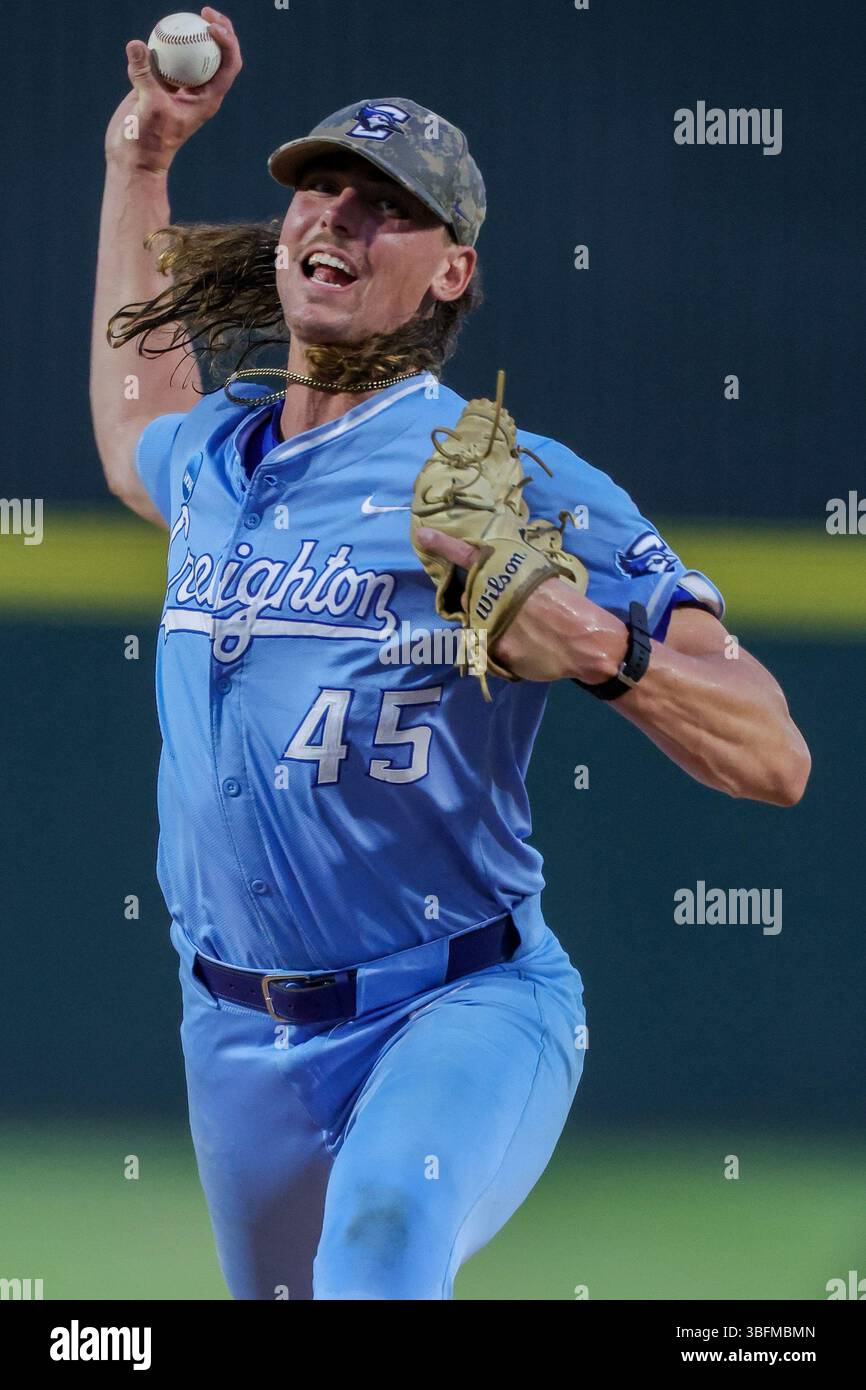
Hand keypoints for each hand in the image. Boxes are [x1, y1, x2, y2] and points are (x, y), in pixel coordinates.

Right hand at [105, 8, 242, 172]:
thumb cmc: (149, 140)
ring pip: (190, 52)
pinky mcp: (159, 84)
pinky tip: (152, 33)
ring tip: (179, 16)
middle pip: (215, 53)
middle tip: (204, 11)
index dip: (228, 41)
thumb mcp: (148, 106)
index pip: (229, 65)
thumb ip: (143, 75)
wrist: (133, 156)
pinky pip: (164, 57)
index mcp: (208, 98)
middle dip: (216, 28)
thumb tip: (136, 44)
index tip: (210, 26)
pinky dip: (159, 44)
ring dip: (188, 33)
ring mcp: (179, 86)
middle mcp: (197, 90)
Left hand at [415, 527, 628, 684]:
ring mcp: (491, 624)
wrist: (586, 643)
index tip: (422, 535)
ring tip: (524, 634)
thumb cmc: (571, 609)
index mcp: (507, 575)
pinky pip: (487, 649)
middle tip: (512, 614)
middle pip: (470, 600)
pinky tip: (526, 650)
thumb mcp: (543, 583)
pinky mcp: (494, 650)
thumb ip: (514, 584)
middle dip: (481, 606)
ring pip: (477, 625)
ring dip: (490, 628)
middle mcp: (493, 597)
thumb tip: (497, 594)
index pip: (470, 556)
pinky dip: (502, 651)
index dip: (444, 545)